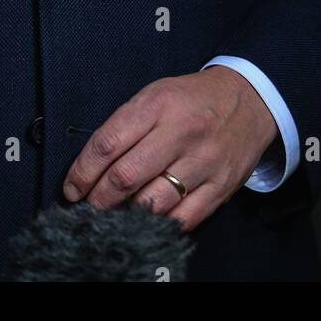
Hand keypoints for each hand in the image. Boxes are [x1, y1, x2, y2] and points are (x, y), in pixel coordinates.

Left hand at [61, 65, 278, 230]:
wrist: (249, 99)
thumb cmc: (191, 99)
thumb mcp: (155, 95)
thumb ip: (126, 125)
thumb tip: (94, 165)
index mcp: (156, 105)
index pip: (108, 143)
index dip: (83, 171)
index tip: (72, 188)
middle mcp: (179, 133)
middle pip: (126, 176)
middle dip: (99, 198)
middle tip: (88, 207)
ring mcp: (202, 162)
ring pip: (153, 202)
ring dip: (126, 216)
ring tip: (112, 217)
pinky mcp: (221, 186)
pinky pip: (183, 218)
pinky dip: (159, 225)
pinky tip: (146, 222)